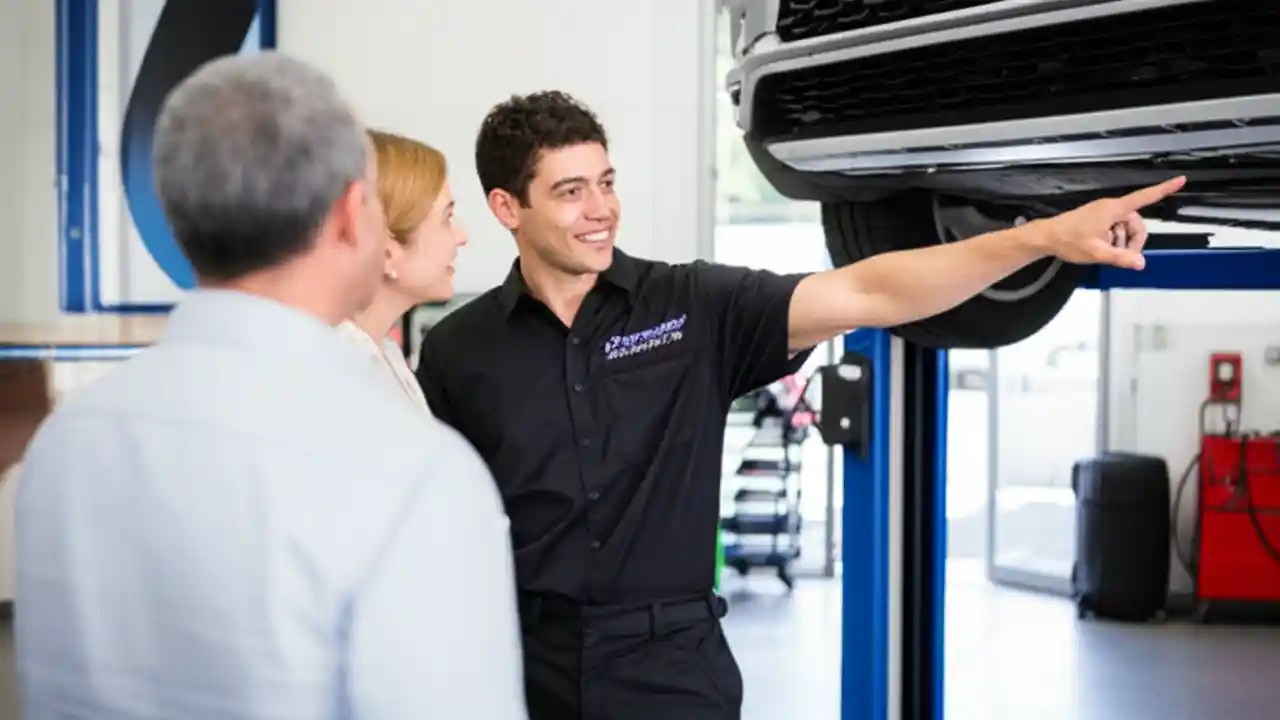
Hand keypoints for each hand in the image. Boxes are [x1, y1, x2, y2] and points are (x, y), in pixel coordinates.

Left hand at [1035, 176, 1186, 270]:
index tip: (1180, 181)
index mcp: (1113, 209)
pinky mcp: (1098, 218)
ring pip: (1126, 227)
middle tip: (1125, 256)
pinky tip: (1103, 247)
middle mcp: (1110, 207)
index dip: (1163, 189)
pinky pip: (1116, 228)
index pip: (1144, 197)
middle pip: (1136, 222)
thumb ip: (1120, 257)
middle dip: (1134, 240)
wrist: (1047, 237)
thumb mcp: (1096, 252)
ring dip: (1123, 241)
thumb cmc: (1067, 239)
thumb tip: (1140, 262)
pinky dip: (1114, 239)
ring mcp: (1104, 213)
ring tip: (1107, 251)